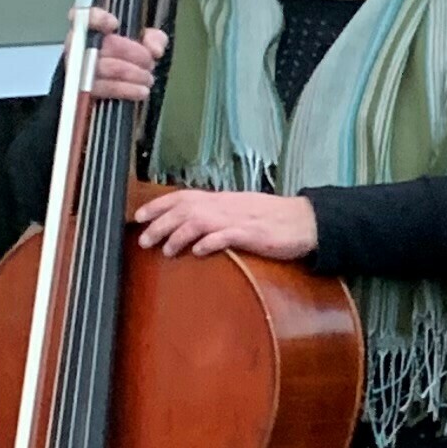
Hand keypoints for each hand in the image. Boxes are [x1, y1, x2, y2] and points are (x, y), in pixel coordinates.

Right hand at [75, 10, 167, 109]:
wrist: (116, 86)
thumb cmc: (128, 59)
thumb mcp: (145, 42)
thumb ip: (153, 38)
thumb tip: (155, 49)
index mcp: (92, 29)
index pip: (85, 16)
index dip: (98, 18)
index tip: (114, 24)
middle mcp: (80, 46)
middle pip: (105, 44)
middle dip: (133, 53)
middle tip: (149, 62)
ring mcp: (79, 68)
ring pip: (105, 67)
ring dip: (132, 73)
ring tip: (147, 78)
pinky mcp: (83, 90)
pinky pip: (103, 88)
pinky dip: (126, 89)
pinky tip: (141, 91)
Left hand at [135, 188, 317, 260]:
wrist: (307, 221)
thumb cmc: (276, 220)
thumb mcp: (242, 212)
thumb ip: (218, 216)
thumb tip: (193, 226)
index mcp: (222, 200)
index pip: (183, 196)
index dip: (158, 205)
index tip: (138, 216)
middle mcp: (226, 206)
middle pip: (185, 209)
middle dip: (160, 223)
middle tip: (143, 240)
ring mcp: (239, 219)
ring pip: (200, 220)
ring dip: (178, 235)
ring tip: (166, 250)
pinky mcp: (253, 234)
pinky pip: (227, 236)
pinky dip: (210, 242)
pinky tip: (199, 251)